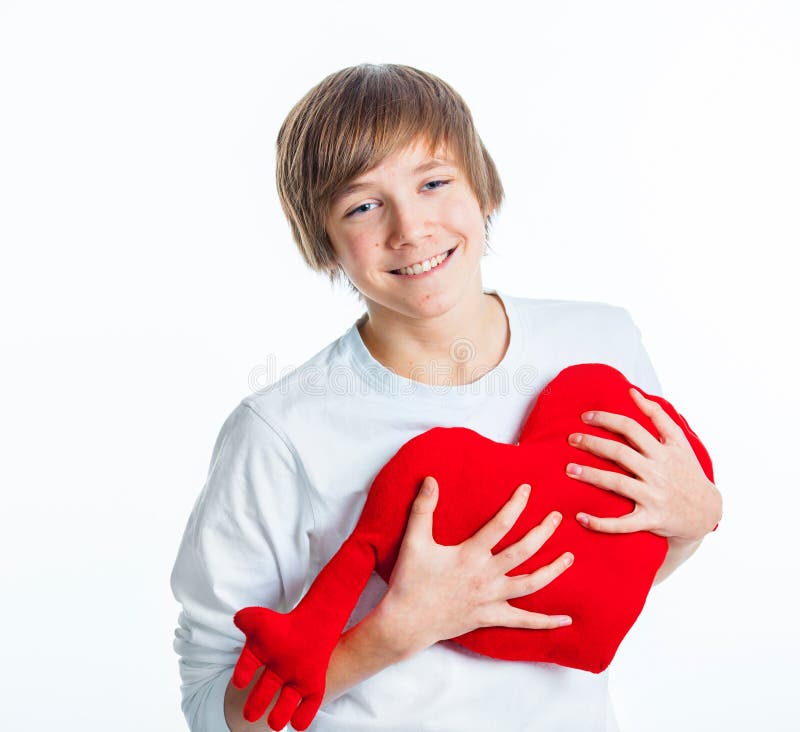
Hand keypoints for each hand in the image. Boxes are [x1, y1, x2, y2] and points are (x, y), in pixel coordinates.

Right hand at [377, 476, 573, 658]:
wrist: (406, 622)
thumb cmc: (410, 580)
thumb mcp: (414, 541)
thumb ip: (423, 508)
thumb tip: (430, 479)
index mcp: (470, 555)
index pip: (500, 525)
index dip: (516, 505)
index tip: (527, 489)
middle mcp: (486, 576)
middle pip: (524, 551)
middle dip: (543, 532)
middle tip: (557, 517)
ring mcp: (491, 599)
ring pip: (531, 584)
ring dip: (553, 570)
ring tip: (569, 558)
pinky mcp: (490, 617)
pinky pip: (523, 621)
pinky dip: (545, 622)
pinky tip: (565, 621)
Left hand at [565, 387, 721, 540]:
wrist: (707, 510)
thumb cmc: (687, 471)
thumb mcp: (679, 440)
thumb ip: (657, 414)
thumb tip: (632, 392)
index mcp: (664, 450)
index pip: (631, 427)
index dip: (606, 419)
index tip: (585, 416)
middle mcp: (659, 471)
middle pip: (620, 453)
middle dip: (592, 443)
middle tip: (571, 439)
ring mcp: (654, 496)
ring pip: (617, 483)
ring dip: (590, 475)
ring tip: (568, 469)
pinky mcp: (651, 519)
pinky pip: (623, 523)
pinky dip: (601, 523)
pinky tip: (580, 517)